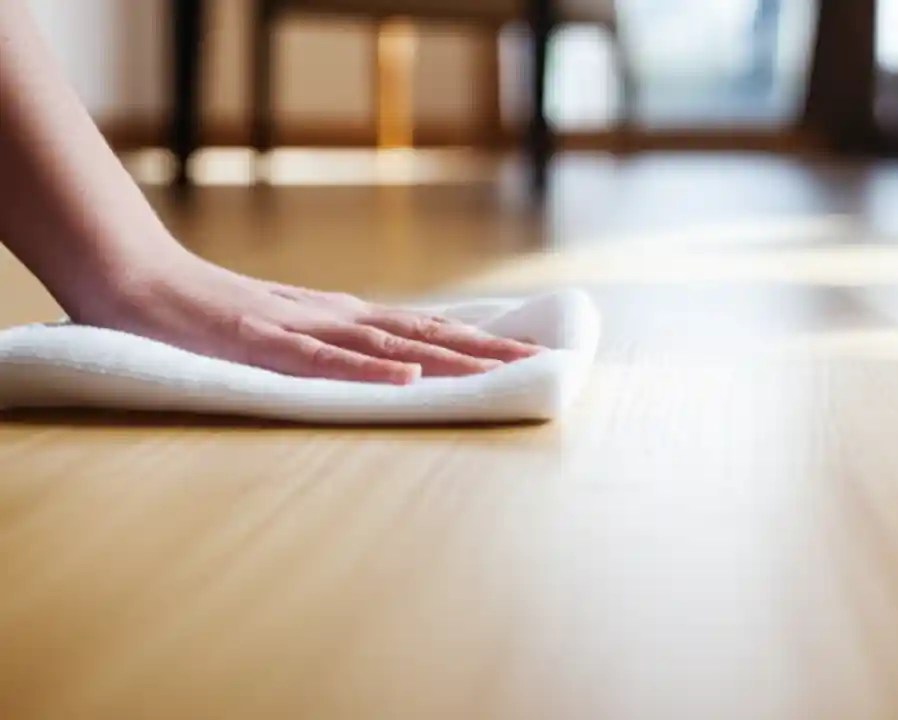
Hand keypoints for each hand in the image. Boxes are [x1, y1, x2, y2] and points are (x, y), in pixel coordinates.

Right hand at [64, 249, 539, 384]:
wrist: (144, 283)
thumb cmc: (217, 314)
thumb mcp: (292, 329)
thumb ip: (338, 345)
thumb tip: (391, 364)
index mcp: (344, 317)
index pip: (426, 328)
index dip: (479, 340)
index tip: (529, 353)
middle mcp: (336, 317)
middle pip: (424, 333)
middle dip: (484, 350)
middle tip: (540, 361)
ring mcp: (302, 327)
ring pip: (387, 345)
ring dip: (446, 359)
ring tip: (498, 370)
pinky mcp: (262, 343)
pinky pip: (320, 362)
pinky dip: (365, 372)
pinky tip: (404, 380)